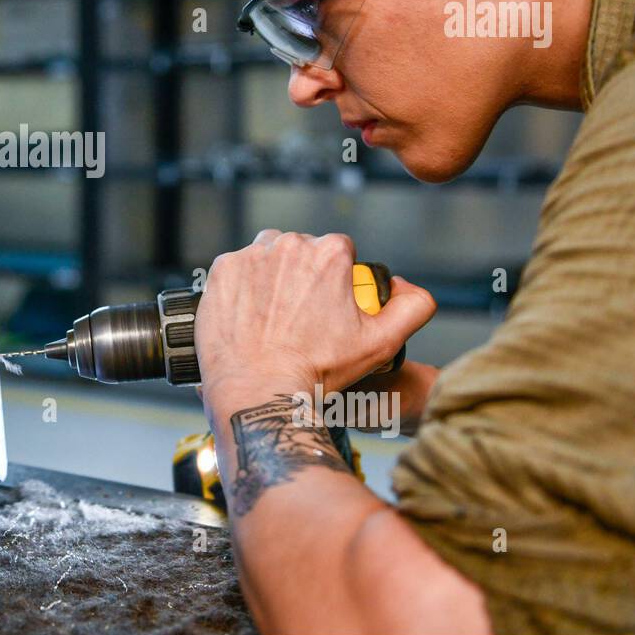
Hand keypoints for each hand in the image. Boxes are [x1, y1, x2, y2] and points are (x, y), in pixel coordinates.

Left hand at [194, 230, 436, 413]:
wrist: (259, 390)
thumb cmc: (317, 369)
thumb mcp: (381, 343)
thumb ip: (413, 307)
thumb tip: (407, 286)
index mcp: (330, 253)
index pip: (340, 253)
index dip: (337, 281)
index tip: (327, 308)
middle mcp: (289, 244)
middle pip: (302, 251)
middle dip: (304, 277)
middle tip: (300, 317)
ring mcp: (250, 255)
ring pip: (269, 256)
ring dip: (272, 276)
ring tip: (274, 316)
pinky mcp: (221, 270)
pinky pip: (237, 269)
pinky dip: (242, 287)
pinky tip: (249, 316)